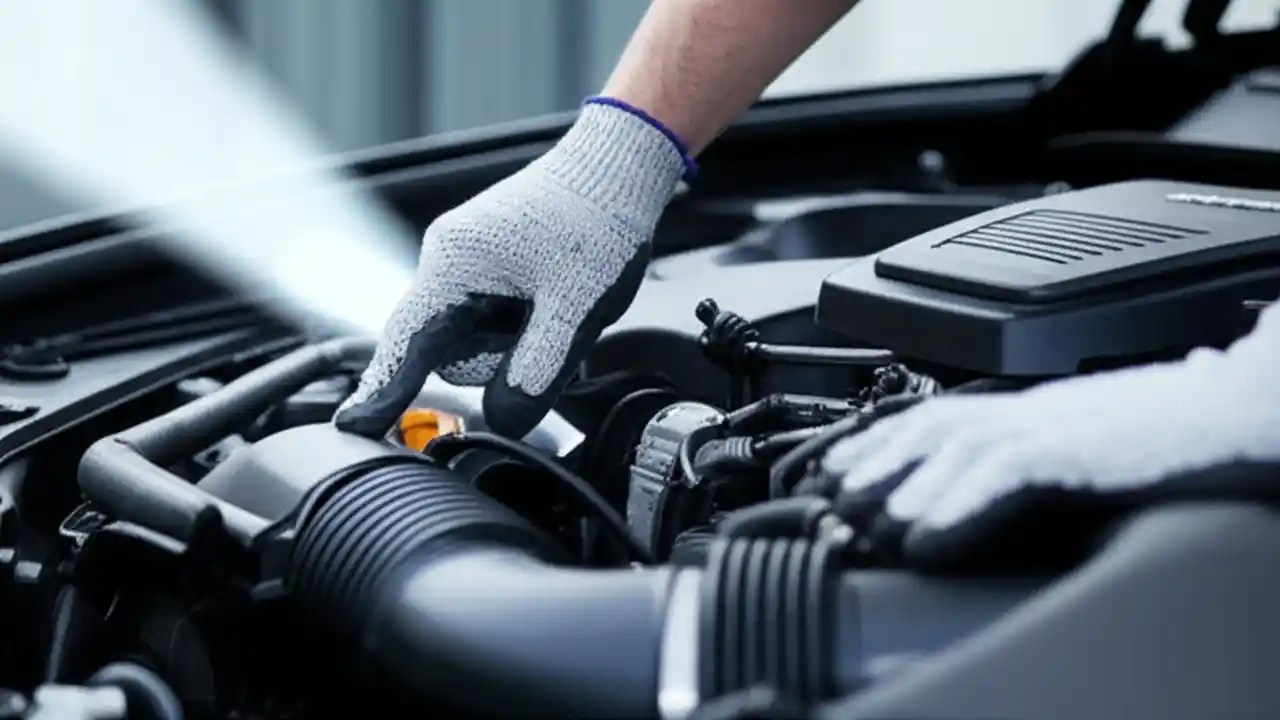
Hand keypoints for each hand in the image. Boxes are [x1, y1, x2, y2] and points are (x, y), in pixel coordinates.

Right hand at [334, 102, 686, 438]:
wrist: (619, 165)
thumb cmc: (597, 221)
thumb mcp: (575, 310)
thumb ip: (535, 372)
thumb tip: (504, 421)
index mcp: (454, 266)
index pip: (406, 344)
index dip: (383, 391)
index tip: (354, 428)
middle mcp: (448, 261)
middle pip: (447, 349)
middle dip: (496, 359)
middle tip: (551, 332)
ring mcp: (467, 262)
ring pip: (473, 337)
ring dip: (514, 343)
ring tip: (561, 308)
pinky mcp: (490, 265)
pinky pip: (491, 316)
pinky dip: (522, 326)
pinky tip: (556, 305)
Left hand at [822, 313, 1279, 568]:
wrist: (1234, 410)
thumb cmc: (1161, 431)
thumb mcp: (1074, 442)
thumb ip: (1025, 460)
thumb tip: (975, 494)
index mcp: (1021, 406)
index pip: (928, 415)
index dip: (873, 441)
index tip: (833, 467)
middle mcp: (1024, 408)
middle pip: (926, 425)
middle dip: (870, 461)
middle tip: (827, 493)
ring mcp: (1049, 425)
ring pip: (953, 448)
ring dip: (900, 485)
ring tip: (861, 518)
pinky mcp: (1076, 449)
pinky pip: (1003, 477)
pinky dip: (956, 507)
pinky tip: (924, 537)